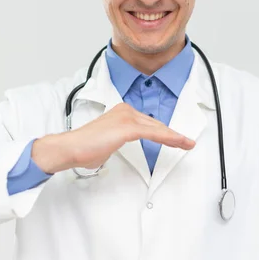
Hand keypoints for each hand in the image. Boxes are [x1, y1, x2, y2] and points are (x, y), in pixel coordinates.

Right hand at [32, 103, 195, 173]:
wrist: (71, 148)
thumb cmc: (84, 149)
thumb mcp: (106, 143)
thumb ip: (115, 141)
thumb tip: (116, 146)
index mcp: (121, 112)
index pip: (147, 123)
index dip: (163, 132)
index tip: (175, 139)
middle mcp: (126, 110)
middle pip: (155, 124)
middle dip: (173, 134)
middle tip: (187, 142)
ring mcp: (127, 117)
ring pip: (157, 129)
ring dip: (175, 137)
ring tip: (187, 144)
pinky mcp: (128, 127)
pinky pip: (154, 134)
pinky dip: (169, 139)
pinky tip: (179, 143)